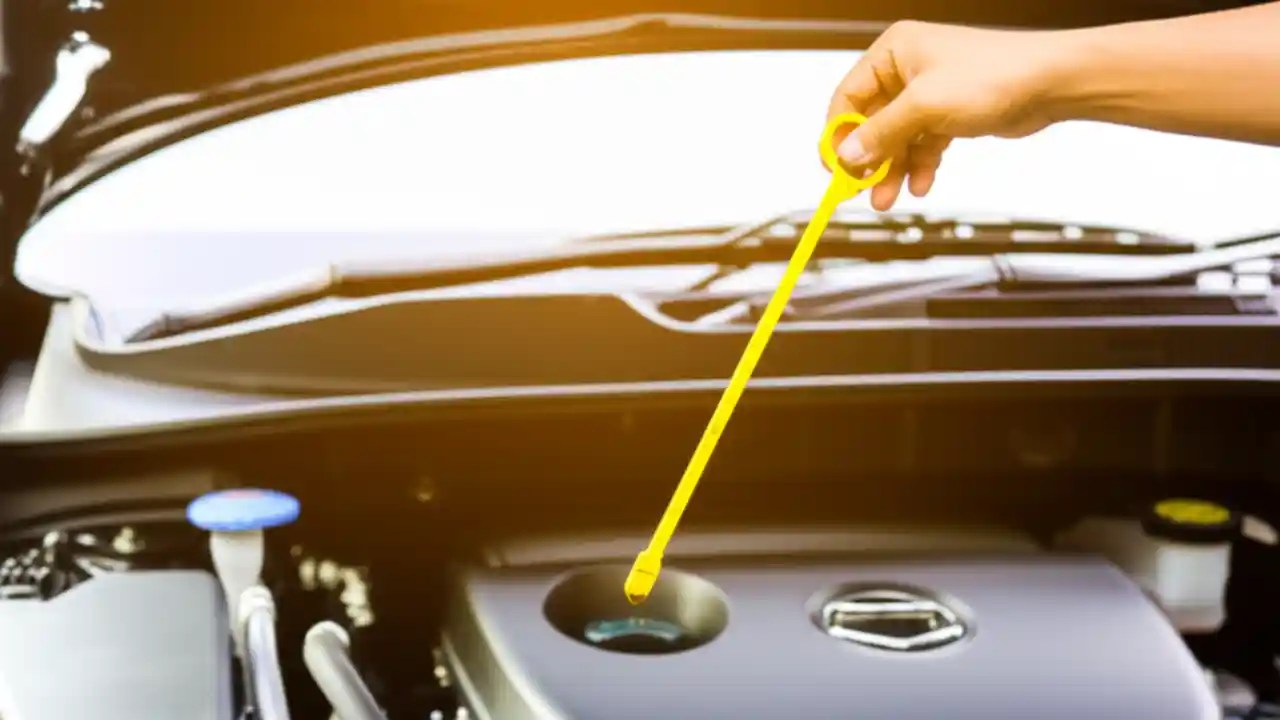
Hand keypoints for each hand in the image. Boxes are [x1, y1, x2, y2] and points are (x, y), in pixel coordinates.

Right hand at [827, 21, 1067, 210]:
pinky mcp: (949, 113)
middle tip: (859, 190)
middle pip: (871, 121)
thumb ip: (881, 133)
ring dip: (892, 169)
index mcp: (894, 51)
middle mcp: (908, 68)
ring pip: (897, 138)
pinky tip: (922, 184)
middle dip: (868, 159)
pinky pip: (923, 144)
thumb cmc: (994, 75)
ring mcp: (929, 92)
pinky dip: (920, 165)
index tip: (833, 168)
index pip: (848, 95)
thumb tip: (846, 157)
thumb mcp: (925, 107)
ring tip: (887, 199)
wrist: (1051, 82)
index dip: (838, 134)